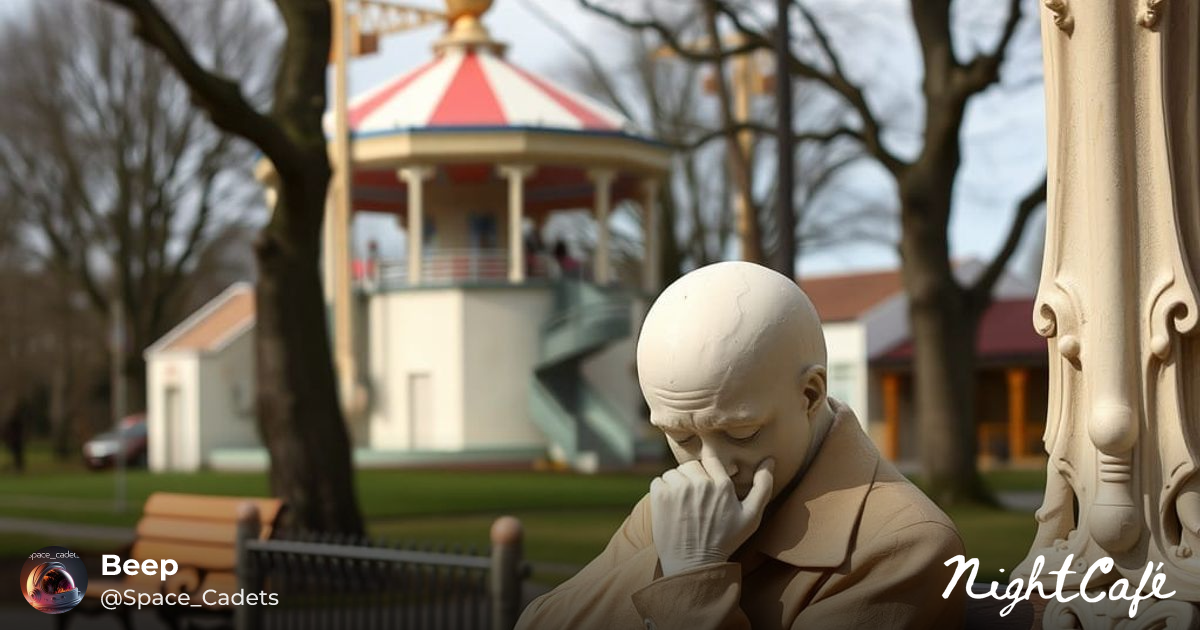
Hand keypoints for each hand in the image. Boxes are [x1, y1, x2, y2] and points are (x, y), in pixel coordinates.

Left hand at [650, 457, 773, 576]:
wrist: (694, 565)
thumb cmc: (725, 541)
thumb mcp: (751, 517)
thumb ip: (763, 486)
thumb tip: (769, 461)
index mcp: (722, 485)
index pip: (711, 459)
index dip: (708, 471)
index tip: (706, 483)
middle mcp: (700, 483)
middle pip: (691, 466)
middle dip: (693, 479)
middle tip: (695, 501)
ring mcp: (678, 489)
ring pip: (674, 473)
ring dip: (676, 485)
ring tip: (683, 506)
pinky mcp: (660, 497)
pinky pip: (658, 481)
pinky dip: (661, 491)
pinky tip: (670, 508)